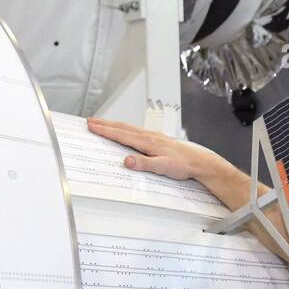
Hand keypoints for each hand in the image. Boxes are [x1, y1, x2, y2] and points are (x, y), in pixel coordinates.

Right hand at [86, 117, 228, 183]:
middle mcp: (149, 136)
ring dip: (113, 125)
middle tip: (90, 121)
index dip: (105, 130)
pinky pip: (135, 131)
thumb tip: (127, 161)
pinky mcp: (157, 139)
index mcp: (147, 142)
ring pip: (128, 127)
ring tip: (102, 124)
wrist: (198, 162)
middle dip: (105, 124)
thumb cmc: (182, 165)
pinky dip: (124, 129)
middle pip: (122, 127)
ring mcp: (153, 136)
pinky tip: (124, 131)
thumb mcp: (162, 167)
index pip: (121, 135)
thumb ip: (144, 164)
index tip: (92, 126)